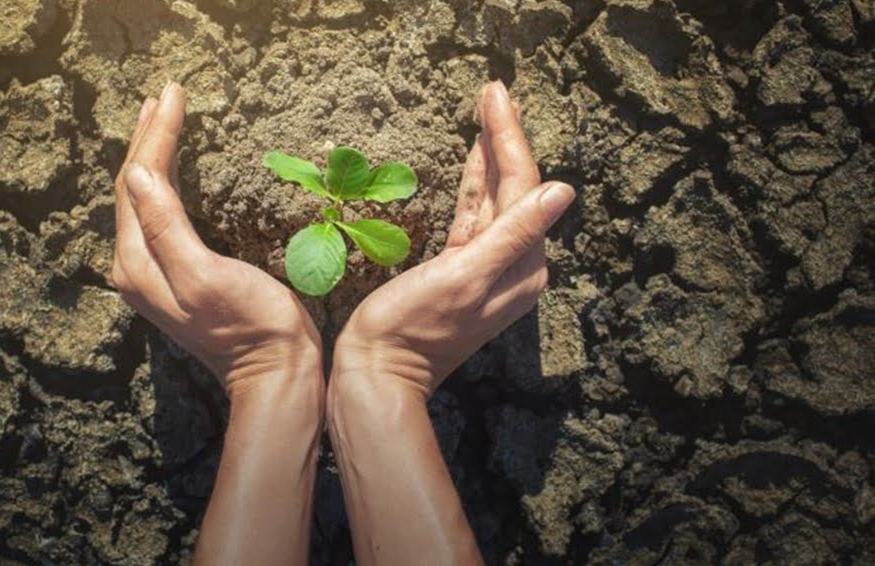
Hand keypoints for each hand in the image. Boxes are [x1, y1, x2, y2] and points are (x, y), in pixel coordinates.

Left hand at [111, 83, 321, 390]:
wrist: (276, 372)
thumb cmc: (250, 324)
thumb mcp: (204, 275)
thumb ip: (166, 227)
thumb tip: (136, 172)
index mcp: (138, 262)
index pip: (138, 182)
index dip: (156, 134)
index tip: (174, 93)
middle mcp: (137, 265)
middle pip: (135, 186)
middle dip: (149, 136)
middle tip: (165, 93)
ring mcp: (157, 271)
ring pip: (145, 198)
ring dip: (152, 154)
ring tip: (160, 118)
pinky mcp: (179, 273)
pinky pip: (162, 214)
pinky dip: (166, 180)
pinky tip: (173, 169)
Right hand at [333, 81, 574, 395]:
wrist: (377, 371)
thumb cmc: (412, 327)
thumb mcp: (464, 277)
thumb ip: (512, 234)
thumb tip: (562, 192)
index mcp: (522, 265)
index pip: (524, 186)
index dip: (510, 137)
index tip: (496, 93)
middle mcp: (513, 264)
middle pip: (514, 187)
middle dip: (504, 136)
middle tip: (493, 88)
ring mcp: (486, 266)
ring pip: (493, 197)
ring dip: (490, 154)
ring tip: (487, 109)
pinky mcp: (459, 267)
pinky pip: (474, 215)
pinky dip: (474, 183)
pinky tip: (473, 159)